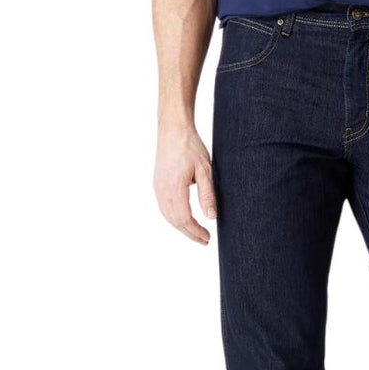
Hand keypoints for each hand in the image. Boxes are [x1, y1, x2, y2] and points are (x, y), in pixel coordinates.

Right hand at [153, 126, 216, 243]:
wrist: (173, 129)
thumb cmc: (190, 146)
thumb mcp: (205, 170)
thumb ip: (207, 195)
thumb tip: (211, 217)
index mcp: (174, 187)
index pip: (184, 218)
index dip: (195, 232)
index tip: (207, 238)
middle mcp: (162, 190)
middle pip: (174, 221)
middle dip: (189, 233)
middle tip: (204, 241)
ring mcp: (157, 187)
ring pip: (168, 216)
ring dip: (181, 227)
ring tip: (196, 233)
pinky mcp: (157, 184)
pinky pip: (164, 207)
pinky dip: (174, 218)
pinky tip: (184, 220)